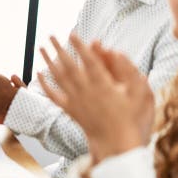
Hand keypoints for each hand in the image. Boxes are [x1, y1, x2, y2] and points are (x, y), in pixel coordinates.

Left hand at [38, 34, 153, 162]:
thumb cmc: (131, 117)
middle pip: (68, 65)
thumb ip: (127, 70)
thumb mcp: (138, 92)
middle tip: (50, 35)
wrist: (117, 143)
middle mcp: (86, 91)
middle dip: (59, 48)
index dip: (80, 46)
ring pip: (58, 78)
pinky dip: (45, 84)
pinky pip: (53, 95)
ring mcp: (76, 101)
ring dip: (48, 61)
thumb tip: (115, 51)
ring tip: (41, 48)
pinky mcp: (70, 110)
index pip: (88, 60)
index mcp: (103, 85)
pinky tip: (39, 74)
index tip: (72, 33)